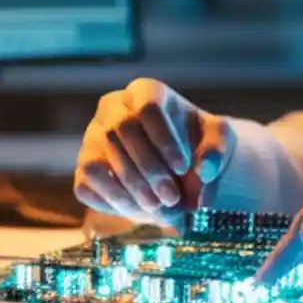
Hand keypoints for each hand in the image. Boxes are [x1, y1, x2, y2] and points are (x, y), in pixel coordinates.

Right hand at [74, 78, 233, 221]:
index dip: (163, 139)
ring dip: (130, 190)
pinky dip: (113, 202)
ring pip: (97, 162)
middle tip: (172, 197)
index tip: (183, 167)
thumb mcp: (217, 141)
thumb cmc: (197, 144)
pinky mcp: (84, 169)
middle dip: (148, 170)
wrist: (181, 167)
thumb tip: (204, 170)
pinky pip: (87, 185)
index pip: (147, 107)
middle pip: (121, 133)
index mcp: (144, 92)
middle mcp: (112, 109)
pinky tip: (141, 210)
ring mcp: (92, 138)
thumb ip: (217, 151)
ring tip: (160, 208)